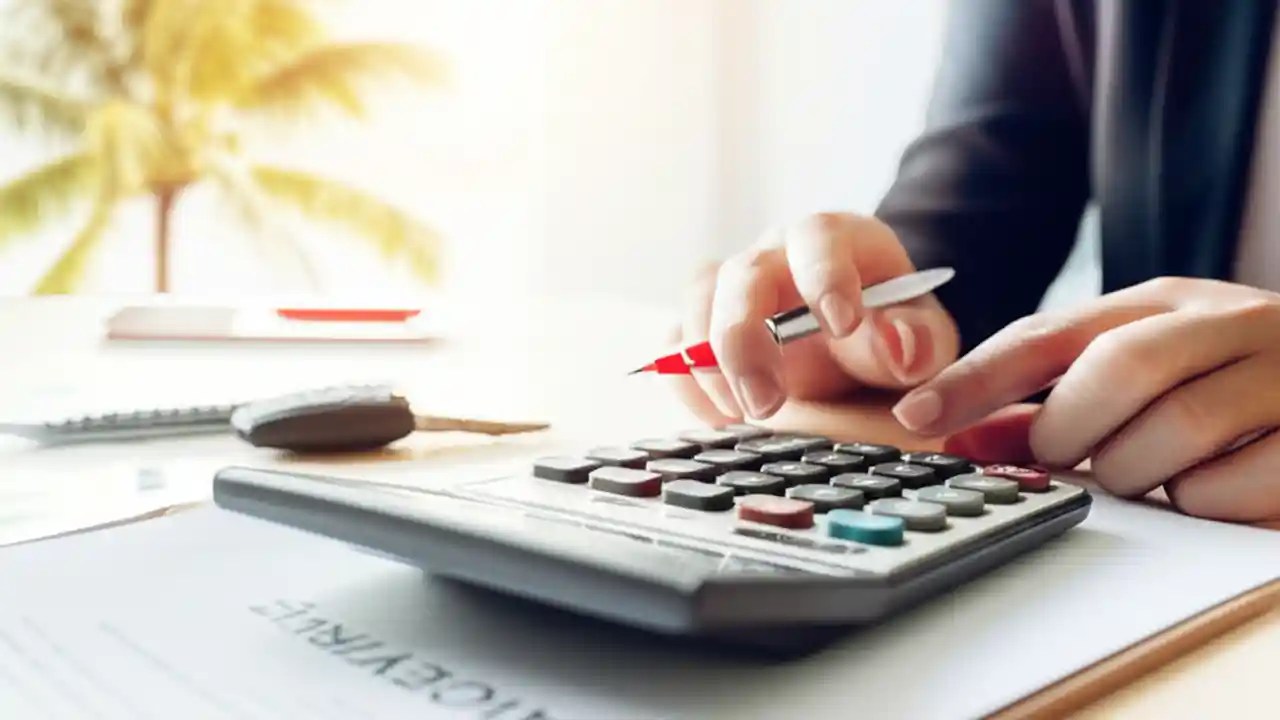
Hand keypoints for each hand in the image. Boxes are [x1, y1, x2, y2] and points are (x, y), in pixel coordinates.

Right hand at [670, 213, 959, 423]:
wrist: (862, 346)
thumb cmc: (893, 332)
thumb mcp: (923, 339)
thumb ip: (918, 341)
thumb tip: (899, 347)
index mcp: (836, 240)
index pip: (819, 236)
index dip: (825, 276)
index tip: (842, 326)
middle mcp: (776, 253)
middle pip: (743, 274)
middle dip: (747, 341)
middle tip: (767, 403)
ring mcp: (734, 286)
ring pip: (698, 299)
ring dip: (710, 361)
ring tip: (746, 413)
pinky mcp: (706, 323)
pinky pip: (676, 341)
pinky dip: (687, 379)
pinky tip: (720, 416)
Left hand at [892, 277, 1279, 522]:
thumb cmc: (1232, 386)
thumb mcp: (1148, 375)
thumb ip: (1054, 403)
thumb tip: (962, 435)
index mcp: (1165, 302)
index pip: (1047, 334)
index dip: (974, 380)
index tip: (916, 418)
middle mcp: (1226, 322)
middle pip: (1115, 369)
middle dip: (1071, 430)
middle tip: (1068, 459)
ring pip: (1175, 430)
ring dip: (1135, 472)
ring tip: (1147, 475)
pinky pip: (1229, 487)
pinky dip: (1198, 504)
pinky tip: (1205, 492)